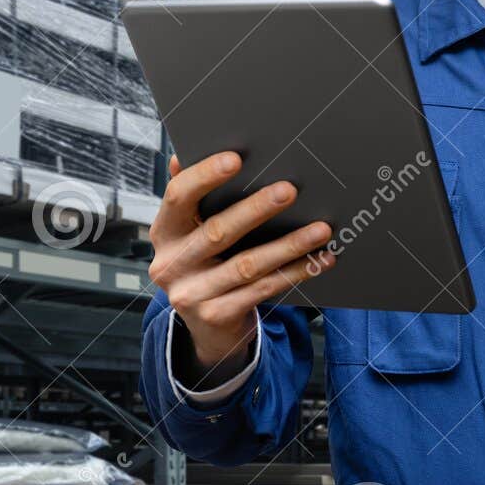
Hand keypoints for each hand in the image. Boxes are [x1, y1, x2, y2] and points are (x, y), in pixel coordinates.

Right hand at [148, 151, 334, 372]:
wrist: (207, 328)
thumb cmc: (205, 265)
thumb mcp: (190, 233)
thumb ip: (190, 198)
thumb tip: (183, 156)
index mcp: (164, 233)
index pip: (178, 197)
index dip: (204, 176)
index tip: (236, 159)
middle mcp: (171, 264)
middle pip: (218, 232)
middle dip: (256, 209)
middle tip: (289, 190)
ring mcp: (192, 294)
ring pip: (247, 264)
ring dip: (288, 245)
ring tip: (320, 229)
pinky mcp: (217, 315)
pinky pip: (264, 289)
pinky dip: (295, 272)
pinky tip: (319, 259)